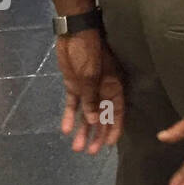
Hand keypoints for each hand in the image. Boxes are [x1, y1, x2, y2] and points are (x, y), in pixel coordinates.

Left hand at [55, 29, 125, 153]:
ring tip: (77, 148)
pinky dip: (70, 117)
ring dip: (83, 130)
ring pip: (86, 114)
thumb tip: (93, 120)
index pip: (117, 112)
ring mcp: (88, 88)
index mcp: (113, 86)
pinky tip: (66, 130)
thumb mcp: (90, 76)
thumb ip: (92, 99)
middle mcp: (103, 90)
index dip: (114, 128)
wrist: (74, 33)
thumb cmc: (88, 51)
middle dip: (97, 134)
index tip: (109, 144)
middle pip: (102, 117)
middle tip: (91, 152)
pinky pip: (73, 105)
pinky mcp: (74, 85)